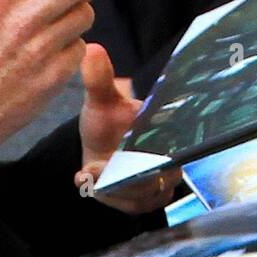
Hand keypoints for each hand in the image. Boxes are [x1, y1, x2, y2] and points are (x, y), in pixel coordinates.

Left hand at [74, 44, 180, 212]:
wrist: (103, 144)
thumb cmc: (109, 122)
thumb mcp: (102, 101)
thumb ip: (99, 79)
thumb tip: (93, 50)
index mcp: (169, 135)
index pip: (163, 151)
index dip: (139, 156)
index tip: (111, 153)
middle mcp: (170, 162)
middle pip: (152, 180)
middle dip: (121, 179)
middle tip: (91, 169)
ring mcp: (159, 185)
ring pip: (141, 197)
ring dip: (112, 190)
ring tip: (86, 175)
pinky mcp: (146, 201)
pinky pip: (133, 206)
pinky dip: (109, 198)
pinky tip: (86, 183)